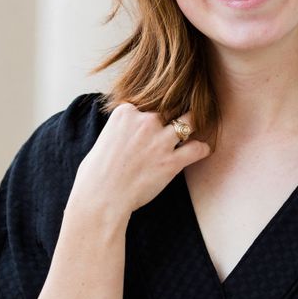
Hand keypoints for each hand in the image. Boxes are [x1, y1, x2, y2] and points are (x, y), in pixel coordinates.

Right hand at [70, 101, 210, 216]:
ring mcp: (161, 140)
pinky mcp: (172, 161)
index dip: (151, 111)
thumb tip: (128, 132)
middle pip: (169, 106)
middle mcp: (145, 121)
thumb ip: (121, 128)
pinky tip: (201, 151)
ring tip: (194, 130)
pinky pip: (197, 148)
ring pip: (189, 121)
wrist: (101, 197)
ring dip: (192, 125)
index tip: (152, 119)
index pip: (146, 101)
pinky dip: (202, 149)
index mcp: (126, 112)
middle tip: (176, 120)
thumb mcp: (104, 138)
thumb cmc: (95, 173)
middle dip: (172, 113)